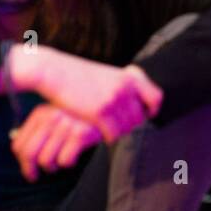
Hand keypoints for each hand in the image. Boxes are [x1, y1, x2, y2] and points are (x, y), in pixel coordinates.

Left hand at [11, 103, 101, 181]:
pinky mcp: (81, 135)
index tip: (29, 168)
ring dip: (52, 167)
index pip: (19, 144)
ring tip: (59, 162)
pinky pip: (64, 160)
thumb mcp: (55, 116)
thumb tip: (18, 146)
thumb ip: (38, 129)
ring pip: (45, 160)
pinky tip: (74, 157)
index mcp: (41, 113)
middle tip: (35, 175)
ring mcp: (66, 125)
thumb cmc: (79, 118)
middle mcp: (51, 117)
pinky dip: (69, 163)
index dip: (22, 161)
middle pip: (29, 154)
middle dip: (30, 170)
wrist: (109, 111)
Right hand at [19, 49, 163, 143]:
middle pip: (139, 118)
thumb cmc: (78, 75)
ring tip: (104, 127)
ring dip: (116, 131)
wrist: (54, 72)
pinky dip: (106, 137)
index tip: (143, 115)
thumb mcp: (107, 75)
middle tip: (114, 124)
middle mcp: (125, 88)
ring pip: (126, 129)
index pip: (156, 98)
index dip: (151, 110)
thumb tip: (137, 108)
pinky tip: (97, 131)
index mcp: (129, 78)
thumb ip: (123, 88)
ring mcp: (113, 100)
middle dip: (128, 124)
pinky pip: (112, 135)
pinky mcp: (100, 112)